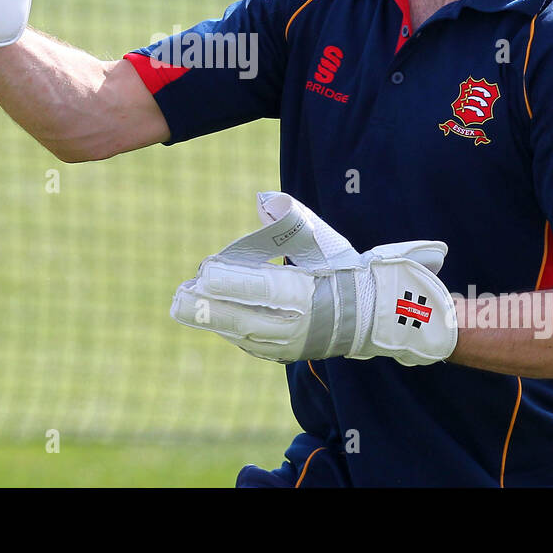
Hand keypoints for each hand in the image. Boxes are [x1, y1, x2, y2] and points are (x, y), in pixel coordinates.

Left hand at [170, 192, 456, 365]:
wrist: (374, 314)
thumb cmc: (343, 269)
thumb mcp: (322, 240)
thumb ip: (291, 219)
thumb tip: (264, 200)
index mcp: (305, 293)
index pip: (260, 288)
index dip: (230, 282)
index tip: (203, 271)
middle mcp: (294, 323)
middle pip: (242, 316)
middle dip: (207, 306)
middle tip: (179, 294)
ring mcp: (288, 343)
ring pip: (241, 332)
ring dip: (211, 319)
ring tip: (183, 304)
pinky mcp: (284, 353)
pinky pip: (249, 342)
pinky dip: (228, 330)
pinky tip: (210, 318)